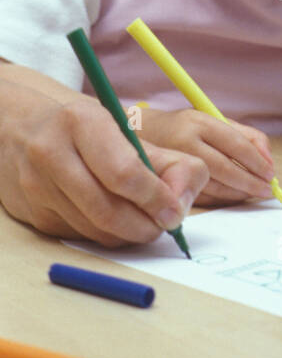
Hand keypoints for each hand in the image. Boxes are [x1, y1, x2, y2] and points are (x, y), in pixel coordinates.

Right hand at [0, 92, 209, 245]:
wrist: (22, 131)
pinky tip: (115, 221)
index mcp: (82, 121)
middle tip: (163, 225)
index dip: (156, 199)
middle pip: (109, 209)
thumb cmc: (88, 132)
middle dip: (145, 225)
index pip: (125, 173)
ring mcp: (37, 186)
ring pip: (95, 230)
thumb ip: (169, 163)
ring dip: (128, 234)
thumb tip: (182, 205)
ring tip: (144, 221)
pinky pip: (80, 236)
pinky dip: (106, 236)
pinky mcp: (33, 214)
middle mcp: (51, 151)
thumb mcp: (128, 131)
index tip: (174, 212)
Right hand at [138, 108, 274, 205]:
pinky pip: (200, 196)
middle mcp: (185, 141)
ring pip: (213, 185)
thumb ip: (245, 136)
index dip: (256, 161)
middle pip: (225, 168)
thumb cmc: (185, 127)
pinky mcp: (167, 183)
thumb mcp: (213, 120)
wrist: (139, 133)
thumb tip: (268, 160)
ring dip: (237, 193)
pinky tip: (233, 197)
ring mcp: (173, 164)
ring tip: (253, 194)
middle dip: (250, 182)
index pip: (235, 144)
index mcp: (199, 122)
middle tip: (266, 190)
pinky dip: (221, 198)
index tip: (270, 173)